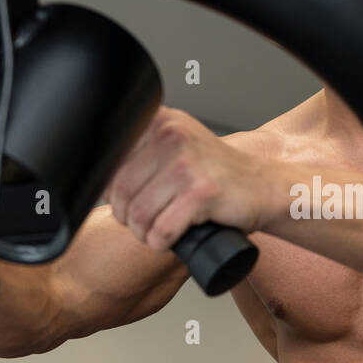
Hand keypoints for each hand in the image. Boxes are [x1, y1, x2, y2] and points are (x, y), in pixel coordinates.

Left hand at [102, 107, 270, 250]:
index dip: (110, 189)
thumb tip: (100, 178)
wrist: (262, 186)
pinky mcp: (202, 194)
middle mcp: (172, 137)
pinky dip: (160, 242)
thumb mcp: (178, 145)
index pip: (109, 160)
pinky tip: (169, 238)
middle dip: (126, 217)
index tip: (126, 198)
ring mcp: (187, 165)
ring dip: (143, 233)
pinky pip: (162, 230)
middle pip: (119, 191)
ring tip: (156, 231)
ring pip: (138, 214)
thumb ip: (143, 148)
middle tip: (141, 222)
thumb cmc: (216, 173)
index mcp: (160, 121)